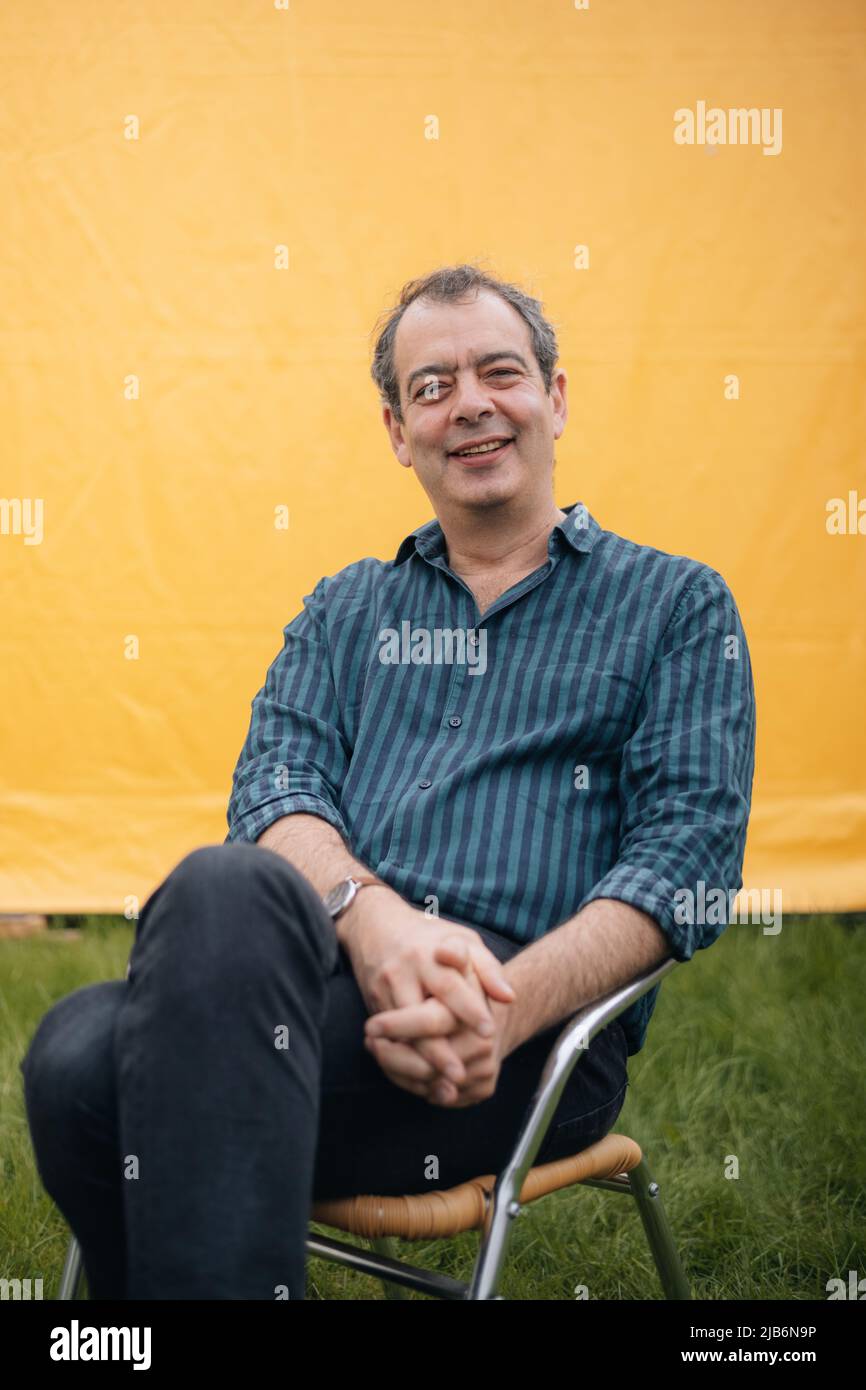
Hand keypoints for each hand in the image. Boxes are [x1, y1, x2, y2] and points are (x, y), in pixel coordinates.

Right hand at [345, 898, 514, 1086]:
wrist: (376, 926)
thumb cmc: (430, 938)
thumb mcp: (463, 941)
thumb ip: (488, 969)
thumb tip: (509, 997)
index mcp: (432, 954)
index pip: (452, 986)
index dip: (470, 1010)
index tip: (489, 1032)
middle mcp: (405, 971)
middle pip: (421, 1017)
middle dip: (439, 1050)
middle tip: (460, 1075)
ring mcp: (385, 988)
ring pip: (401, 1034)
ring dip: (419, 1063)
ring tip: (441, 1087)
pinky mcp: (372, 1003)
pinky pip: (387, 1038)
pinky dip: (403, 1059)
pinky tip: (420, 1079)